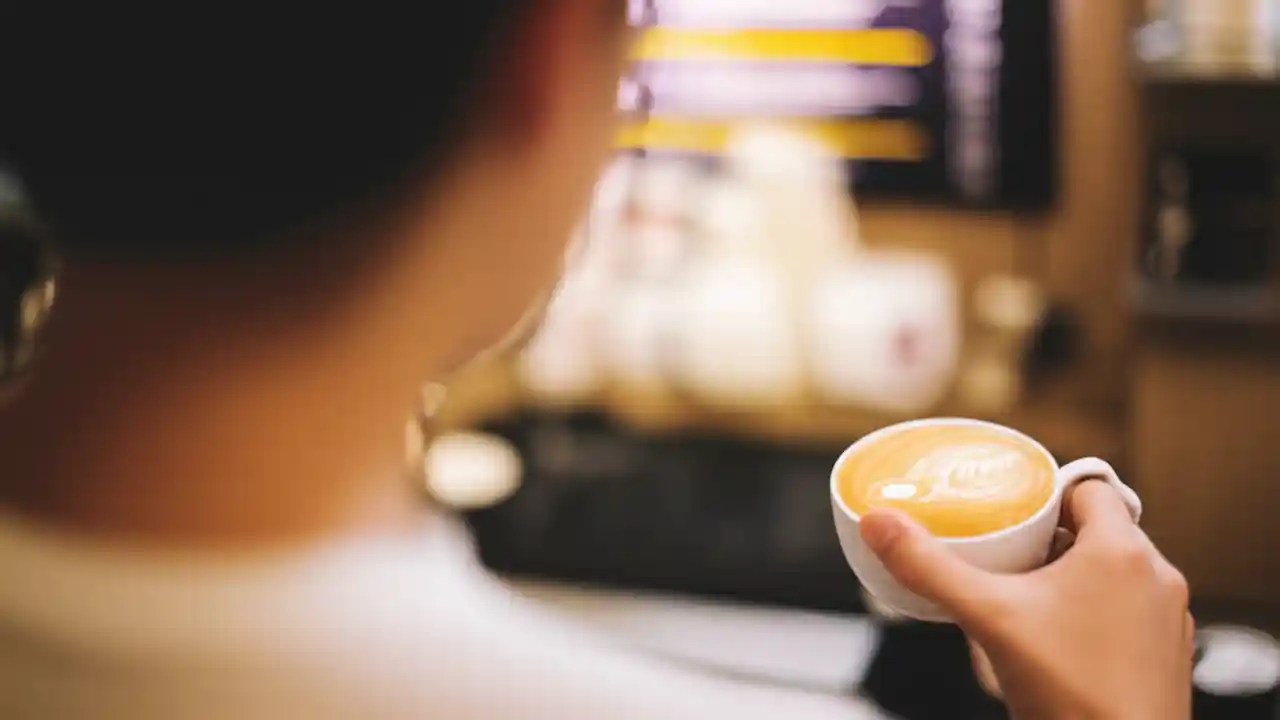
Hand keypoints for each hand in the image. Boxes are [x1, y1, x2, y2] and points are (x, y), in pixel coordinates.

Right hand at [860, 481, 1193, 719]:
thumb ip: (930, 567)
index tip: (1014, 511)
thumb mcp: (987, 618)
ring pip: (1115, 572)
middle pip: (1098, 529)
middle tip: (1007, 554)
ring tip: (1027, 597)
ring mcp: (1168, 618)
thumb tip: (879, 524)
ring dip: (1074, 576)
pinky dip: (1095, 613)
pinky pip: (1128, 612)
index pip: (1088, 486)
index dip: (1047, 493)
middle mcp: (1156, 576)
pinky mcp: (1168, 655)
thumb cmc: (1071, 694)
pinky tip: (1058, 640)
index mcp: (1122, 550)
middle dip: (1050, 539)